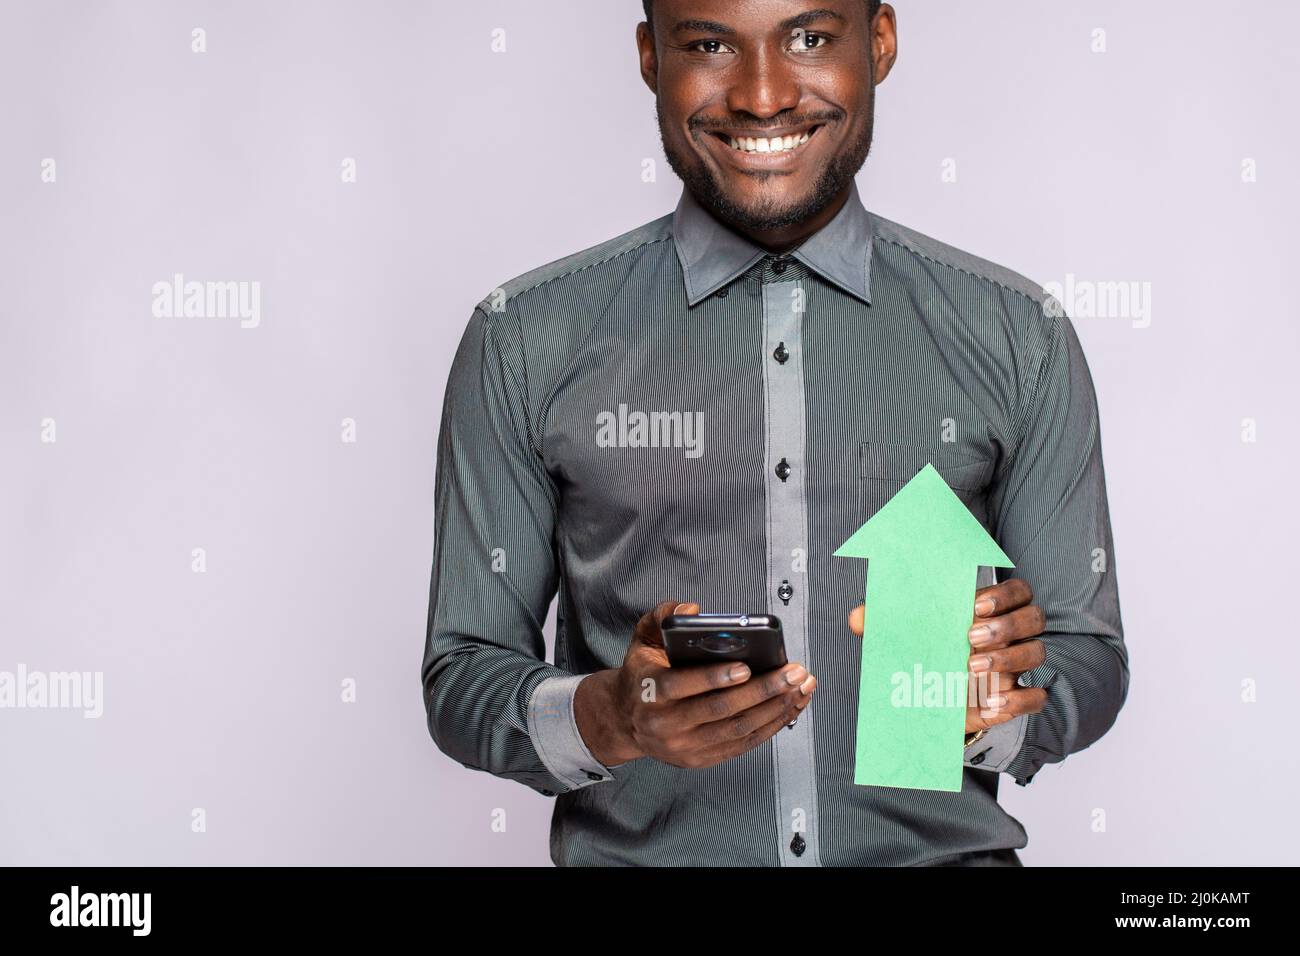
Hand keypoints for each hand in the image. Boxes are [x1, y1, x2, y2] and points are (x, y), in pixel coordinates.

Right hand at [575, 600, 816, 768]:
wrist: (626, 720)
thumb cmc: (643, 674)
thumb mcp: (642, 638)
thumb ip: (663, 615)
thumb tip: (693, 610)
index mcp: (649, 691)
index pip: (681, 685)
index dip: (715, 677)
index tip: (745, 666)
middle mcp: (665, 724)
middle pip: (720, 709)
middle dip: (762, 690)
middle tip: (792, 673)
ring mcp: (684, 747)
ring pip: (737, 729)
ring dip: (775, 709)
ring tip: (799, 688)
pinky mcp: (701, 759)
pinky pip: (742, 744)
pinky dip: (770, 726)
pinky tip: (789, 708)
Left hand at [846, 578, 1047, 734]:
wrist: (930, 697)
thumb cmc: (924, 652)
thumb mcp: (903, 635)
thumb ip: (883, 622)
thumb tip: (856, 617)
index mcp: (989, 610)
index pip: (1018, 590)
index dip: (1005, 594)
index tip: (976, 606)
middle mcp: (1009, 634)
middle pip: (1034, 617)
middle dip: (1007, 625)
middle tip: (970, 638)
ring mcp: (1014, 665)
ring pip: (1036, 652)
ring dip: (1009, 658)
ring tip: (972, 668)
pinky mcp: (1013, 697)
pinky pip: (1035, 697)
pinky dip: (1019, 699)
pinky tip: (991, 702)